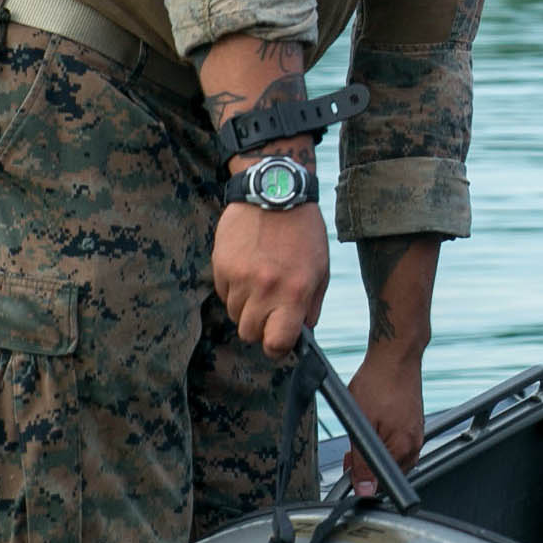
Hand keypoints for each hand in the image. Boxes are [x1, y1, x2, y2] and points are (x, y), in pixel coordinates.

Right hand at [212, 202, 329, 358]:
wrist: (275, 194)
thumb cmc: (303, 234)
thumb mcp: (320, 270)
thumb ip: (311, 306)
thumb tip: (300, 334)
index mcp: (295, 292)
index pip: (277, 343)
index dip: (277, 348)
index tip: (279, 342)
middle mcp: (266, 288)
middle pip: (249, 334)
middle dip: (259, 327)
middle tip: (270, 309)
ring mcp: (240, 278)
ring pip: (234, 314)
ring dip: (246, 306)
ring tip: (260, 281)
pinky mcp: (221, 266)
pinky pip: (222, 293)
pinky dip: (233, 288)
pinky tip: (247, 267)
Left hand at [342, 346, 424, 496]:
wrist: (396, 355)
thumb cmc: (379, 382)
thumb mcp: (360, 425)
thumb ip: (362, 462)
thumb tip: (365, 489)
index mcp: (404, 448)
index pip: (383, 485)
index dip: (362, 480)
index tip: (350, 467)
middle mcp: (415, 444)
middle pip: (389, 473)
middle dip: (368, 466)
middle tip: (351, 450)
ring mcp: (417, 434)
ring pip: (393, 458)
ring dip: (375, 452)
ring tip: (362, 432)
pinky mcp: (415, 424)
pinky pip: (399, 444)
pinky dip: (384, 440)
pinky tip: (374, 425)